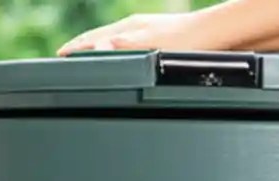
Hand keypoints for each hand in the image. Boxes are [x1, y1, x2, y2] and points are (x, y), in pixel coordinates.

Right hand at [57, 13, 213, 55]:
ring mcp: (147, 30)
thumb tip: (98, 48)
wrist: (218, 33)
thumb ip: (123, 47)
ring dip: (97, 47)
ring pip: (113, 39)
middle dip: (82, 45)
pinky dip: (115, 49)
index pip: (92, 39)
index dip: (75, 49)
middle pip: (100, 37)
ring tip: (88, 53)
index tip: (60, 55)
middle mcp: (136, 26)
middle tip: (67, 53)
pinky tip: (123, 53)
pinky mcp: (159, 35)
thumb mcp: (150, 47)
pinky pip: (127, 43)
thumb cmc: (188, 40)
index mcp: (128, 28)